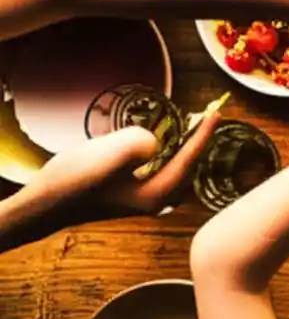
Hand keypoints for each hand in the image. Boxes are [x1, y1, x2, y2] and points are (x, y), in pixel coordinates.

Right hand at [29, 111, 219, 220]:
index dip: (203, 135)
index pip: (189, 160)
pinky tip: (162, 146)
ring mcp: (140, 201)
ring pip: (175, 174)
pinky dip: (168, 158)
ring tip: (190, 129)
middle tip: (207, 119)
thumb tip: (153, 143)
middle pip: (188, 170)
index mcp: (155, 194)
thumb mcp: (109, 154)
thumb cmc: (74, 181)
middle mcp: (153, 202)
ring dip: (184, 151)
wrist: (43, 204)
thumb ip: (140, 143)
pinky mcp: (128, 196)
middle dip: (198, 145)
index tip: (216, 113)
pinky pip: (160, 173)